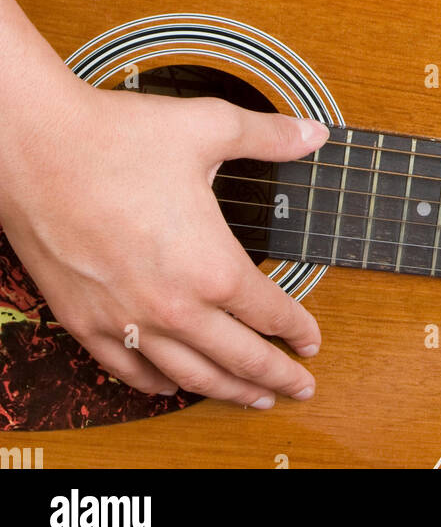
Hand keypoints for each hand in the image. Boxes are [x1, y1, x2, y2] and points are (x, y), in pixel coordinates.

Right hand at [0, 69, 329, 408]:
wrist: (38, 149)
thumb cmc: (118, 138)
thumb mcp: (210, 126)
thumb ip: (269, 136)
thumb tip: (315, 134)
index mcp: (212, 265)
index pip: (269, 311)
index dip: (298, 329)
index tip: (312, 340)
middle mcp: (173, 306)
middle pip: (238, 357)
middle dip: (275, 376)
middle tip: (299, 387)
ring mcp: (126, 320)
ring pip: (188, 375)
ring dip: (226, 391)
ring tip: (251, 399)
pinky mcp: (85, 321)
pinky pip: (128, 370)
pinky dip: (156, 385)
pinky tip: (170, 387)